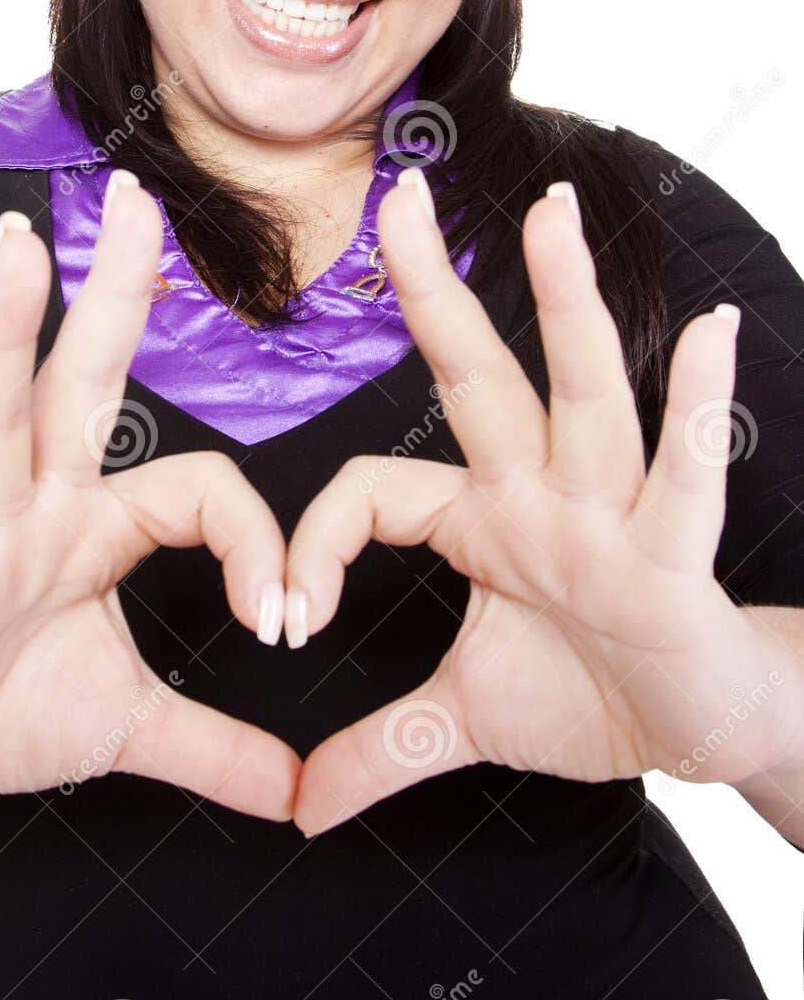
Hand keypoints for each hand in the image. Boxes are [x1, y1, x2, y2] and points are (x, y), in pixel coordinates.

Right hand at [0, 173, 298, 819]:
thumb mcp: (123, 725)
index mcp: (93, 521)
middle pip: (80, 379)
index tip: (281, 619)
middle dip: (110, 289)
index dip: (254, 541)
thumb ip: (212, 744)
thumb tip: (295, 793)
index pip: (196, 485)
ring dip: (5, 331)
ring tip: (18, 247)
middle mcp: (34, 503)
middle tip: (135, 193)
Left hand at [288, 173, 794, 834]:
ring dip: (567, 305)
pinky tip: (711, 329)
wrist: (699, 727)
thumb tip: (300, 809)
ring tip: (553, 210)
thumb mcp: (466, 720)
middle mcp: (541, 491)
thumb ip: (380, 749)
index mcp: (482, 516)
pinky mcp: (671, 557)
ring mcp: (610, 514)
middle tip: (397, 190)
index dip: (317, 540)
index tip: (288, 616)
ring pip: (582, 396)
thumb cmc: (590, 693)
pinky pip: (683, 477)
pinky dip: (697, 408)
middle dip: (435, 286)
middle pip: (479, 375)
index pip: (375, 488)